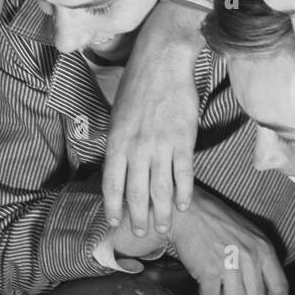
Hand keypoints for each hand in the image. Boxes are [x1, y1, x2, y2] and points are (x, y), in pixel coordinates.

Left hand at [104, 2, 202, 235]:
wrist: (162, 61)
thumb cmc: (136, 85)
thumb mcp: (116, 115)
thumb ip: (117, 143)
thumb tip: (118, 167)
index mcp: (115, 142)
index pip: (111, 184)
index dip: (112, 206)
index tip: (114, 222)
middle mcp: (136, 149)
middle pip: (135, 193)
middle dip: (137, 217)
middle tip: (140, 233)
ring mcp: (160, 146)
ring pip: (160, 189)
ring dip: (160, 212)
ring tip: (162, 228)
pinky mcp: (183, 141)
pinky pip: (183, 175)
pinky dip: (183, 193)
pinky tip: (183, 206)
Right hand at [126, 191, 287, 294]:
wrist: (187, 212)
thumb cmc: (215, 223)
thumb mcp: (248, 236)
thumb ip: (259, 260)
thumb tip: (261, 290)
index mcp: (264, 249)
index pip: (279, 287)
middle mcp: (251, 258)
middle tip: (229, 286)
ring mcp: (231, 265)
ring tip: (216, 281)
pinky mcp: (210, 271)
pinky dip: (205, 292)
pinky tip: (202, 277)